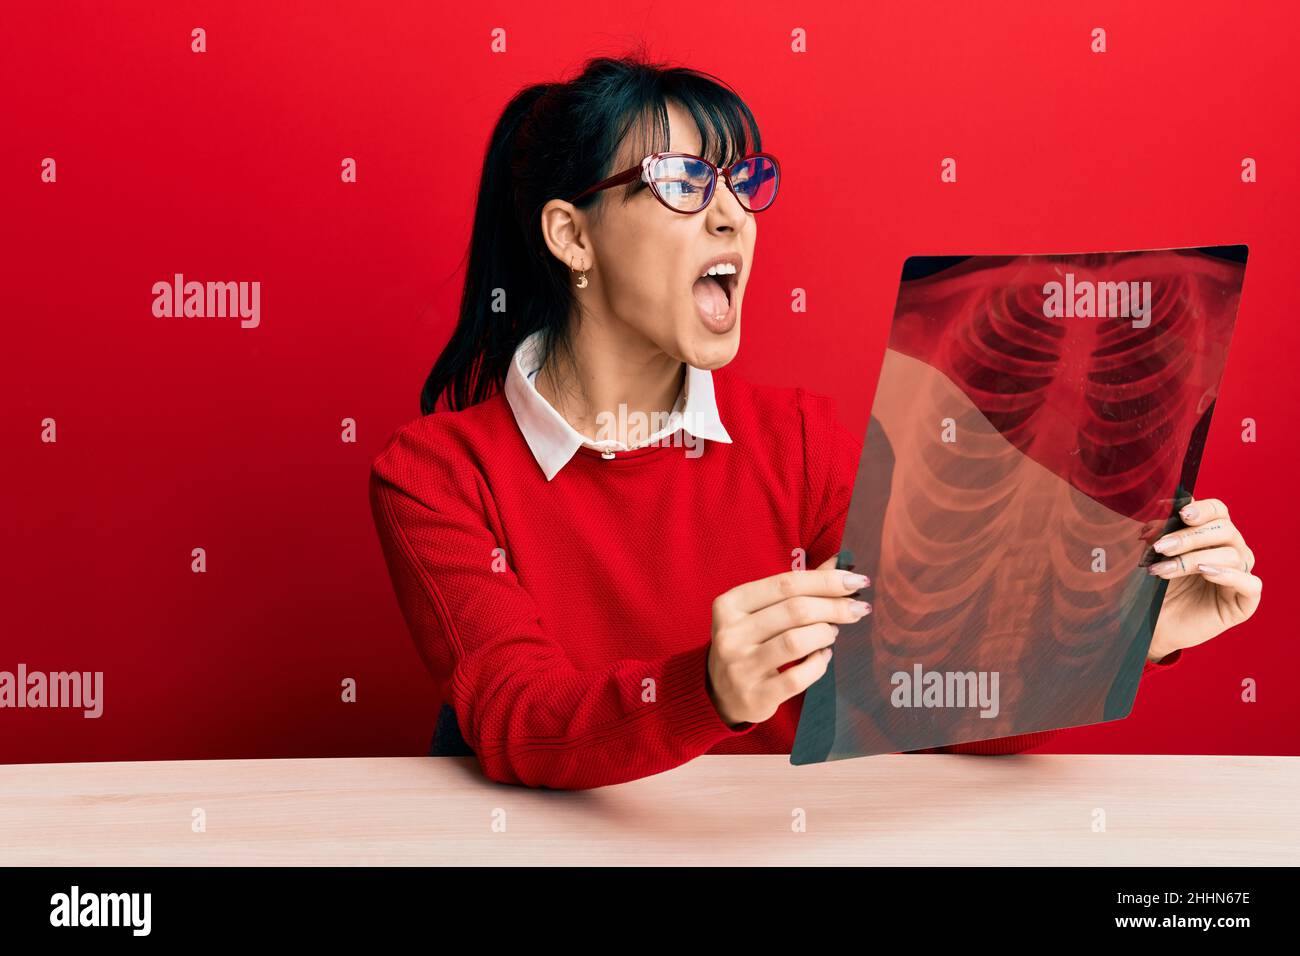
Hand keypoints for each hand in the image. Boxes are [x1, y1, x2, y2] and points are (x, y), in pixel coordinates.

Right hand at [706, 554, 870, 726]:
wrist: (721, 692)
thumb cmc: (749, 642)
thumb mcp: (761, 610)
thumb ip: (797, 587)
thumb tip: (840, 561)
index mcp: (730, 604)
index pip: (786, 583)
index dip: (826, 580)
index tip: (856, 581)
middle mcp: (730, 633)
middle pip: (795, 610)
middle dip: (834, 607)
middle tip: (857, 609)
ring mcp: (740, 667)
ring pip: (796, 642)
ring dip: (825, 633)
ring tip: (832, 632)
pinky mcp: (755, 696)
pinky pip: (798, 677)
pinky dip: (819, 665)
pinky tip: (823, 657)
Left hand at [1145, 495, 1260, 660]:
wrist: (1151, 624)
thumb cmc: (1155, 587)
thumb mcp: (1155, 555)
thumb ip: (1162, 531)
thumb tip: (1163, 507)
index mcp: (1212, 535)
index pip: (1218, 511)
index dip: (1202, 509)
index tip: (1180, 514)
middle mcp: (1232, 551)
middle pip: (1224, 530)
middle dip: (1188, 537)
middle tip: (1160, 548)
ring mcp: (1240, 575)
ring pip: (1231, 555)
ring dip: (1193, 559)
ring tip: (1163, 570)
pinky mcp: (1245, 602)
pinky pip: (1250, 583)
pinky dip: (1228, 575)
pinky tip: (1205, 574)